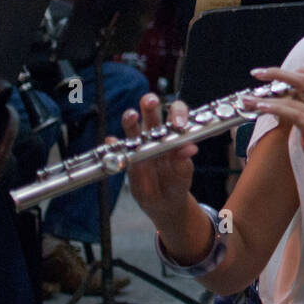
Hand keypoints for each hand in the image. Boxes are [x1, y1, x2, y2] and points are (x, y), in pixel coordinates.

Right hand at [124, 94, 196, 222]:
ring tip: (131, 116)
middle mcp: (156, 134)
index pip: (176, 112)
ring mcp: (139, 145)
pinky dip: (114, 145)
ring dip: (130, 118)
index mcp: (174, 134)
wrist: (164, 201)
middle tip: (151, 102)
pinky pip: (117, 148)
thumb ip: (183, 161)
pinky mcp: (126, 158)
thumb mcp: (183, 173)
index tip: (179, 124)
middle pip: (151, 112)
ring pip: (132, 126)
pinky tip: (112, 142)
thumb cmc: (177, 181)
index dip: (178, 113)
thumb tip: (190, 148)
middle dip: (150, 103)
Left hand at [247, 66, 303, 191]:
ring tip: (248, 99)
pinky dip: (275, 108)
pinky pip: (293, 114)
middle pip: (302, 79)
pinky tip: (261, 107)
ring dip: (265, 98)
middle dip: (277, 73)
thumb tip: (287, 109)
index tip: (280, 73)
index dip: (300, 70)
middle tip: (258, 73)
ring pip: (291, 99)